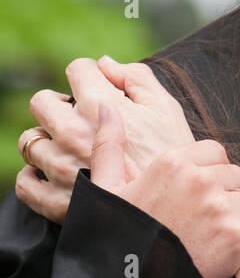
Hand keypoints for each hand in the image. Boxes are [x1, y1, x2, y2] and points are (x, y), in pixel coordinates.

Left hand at [16, 55, 194, 224]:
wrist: (175, 213)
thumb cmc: (176, 158)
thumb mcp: (166, 109)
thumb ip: (136, 77)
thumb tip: (105, 64)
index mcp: (99, 105)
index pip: (77, 69)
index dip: (91, 75)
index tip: (100, 90)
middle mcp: (73, 133)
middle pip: (41, 102)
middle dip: (59, 105)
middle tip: (79, 119)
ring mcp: (61, 168)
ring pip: (30, 142)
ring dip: (47, 142)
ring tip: (69, 150)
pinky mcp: (57, 202)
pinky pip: (26, 184)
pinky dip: (35, 178)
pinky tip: (53, 175)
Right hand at [92, 102, 239, 277]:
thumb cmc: (115, 240)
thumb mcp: (104, 189)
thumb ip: (109, 144)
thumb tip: (107, 107)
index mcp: (172, 163)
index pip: (216, 151)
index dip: (209, 172)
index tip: (193, 194)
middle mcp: (201, 181)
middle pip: (236, 175)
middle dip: (224, 194)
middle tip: (201, 220)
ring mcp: (222, 210)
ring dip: (239, 217)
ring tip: (212, 236)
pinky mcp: (239, 240)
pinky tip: (225, 251)